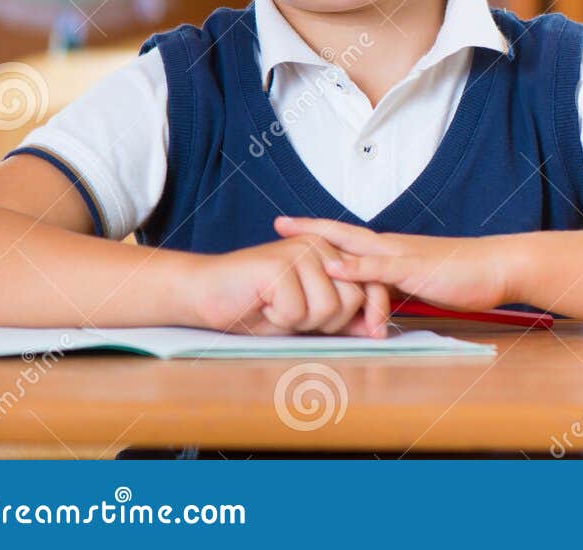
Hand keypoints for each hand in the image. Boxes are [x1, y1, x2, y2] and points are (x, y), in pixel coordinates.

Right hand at [187, 236, 390, 337]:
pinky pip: (295, 312)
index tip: (377, 335)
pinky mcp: (279, 265)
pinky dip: (277, 320)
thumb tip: (376, 328)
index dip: (376, 311)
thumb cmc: (256, 304)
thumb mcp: (307, 313)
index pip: (371, 282)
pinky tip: (261, 304)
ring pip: (327, 307)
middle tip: (295, 315)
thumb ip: (342, 315)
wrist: (205, 292)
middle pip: (352, 300)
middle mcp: (320, 246)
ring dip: (300, 322)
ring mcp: (299, 252)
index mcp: (331, 252)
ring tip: (276, 307)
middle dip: (328, 322)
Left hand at [274, 217, 513, 312]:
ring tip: (294, 238)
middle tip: (279, 222)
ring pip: (357, 247)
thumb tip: (377, 304)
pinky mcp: (417, 269)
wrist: (501, 265)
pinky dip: (356, 268)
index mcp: (395, 252)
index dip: (323, 234)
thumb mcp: (424, 284)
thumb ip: (398, 290)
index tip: (294, 228)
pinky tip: (335, 267)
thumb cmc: (468, 276)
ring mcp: (404, 256)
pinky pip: (381, 269)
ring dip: (324, 242)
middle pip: (345, 234)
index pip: (352, 240)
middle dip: (311, 229)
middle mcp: (395, 248)